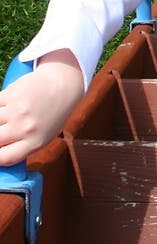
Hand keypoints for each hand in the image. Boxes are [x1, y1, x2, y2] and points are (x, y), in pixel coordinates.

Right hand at [0, 49, 83, 165]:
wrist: (62, 85)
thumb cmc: (52, 114)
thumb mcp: (44, 136)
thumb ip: (23, 146)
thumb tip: (0, 153)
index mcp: (35, 142)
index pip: (3, 158)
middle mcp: (25, 128)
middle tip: (4, 131)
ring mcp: (17, 111)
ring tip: (6, 118)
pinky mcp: (11, 94)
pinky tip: (5, 106)